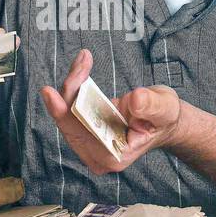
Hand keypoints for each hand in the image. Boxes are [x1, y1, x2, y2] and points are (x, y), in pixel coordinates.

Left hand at [39, 48, 183, 174]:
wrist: (163, 119)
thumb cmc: (165, 117)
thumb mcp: (165, 109)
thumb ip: (151, 106)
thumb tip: (135, 100)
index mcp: (114, 155)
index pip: (82, 135)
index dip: (65, 114)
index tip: (50, 93)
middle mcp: (98, 154)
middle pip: (70, 122)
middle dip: (72, 89)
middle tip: (81, 63)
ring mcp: (90, 144)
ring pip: (68, 113)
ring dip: (73, 84)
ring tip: (84, 60)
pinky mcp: (87, 130)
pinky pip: (72, 107)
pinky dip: (76, 85)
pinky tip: (83, 66)